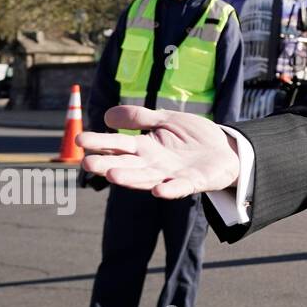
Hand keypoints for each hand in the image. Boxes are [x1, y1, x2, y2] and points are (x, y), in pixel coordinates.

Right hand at [76, 106, 240, 198]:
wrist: (227, 148)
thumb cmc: (194, 136)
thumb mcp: (167, 120)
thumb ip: (140, 118)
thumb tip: (107, 115)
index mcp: (146, 148)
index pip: (118, 144)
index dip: (100, 142)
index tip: (79, 139)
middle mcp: (154, 164)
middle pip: (127, 165)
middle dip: (108, 165)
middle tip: (87, 163)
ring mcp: (172, 175)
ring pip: (147, 179)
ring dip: (131, 179)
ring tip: (112, 175)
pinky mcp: (193, 182)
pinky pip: (180, 188)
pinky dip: (170, 191)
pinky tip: (159, 191)